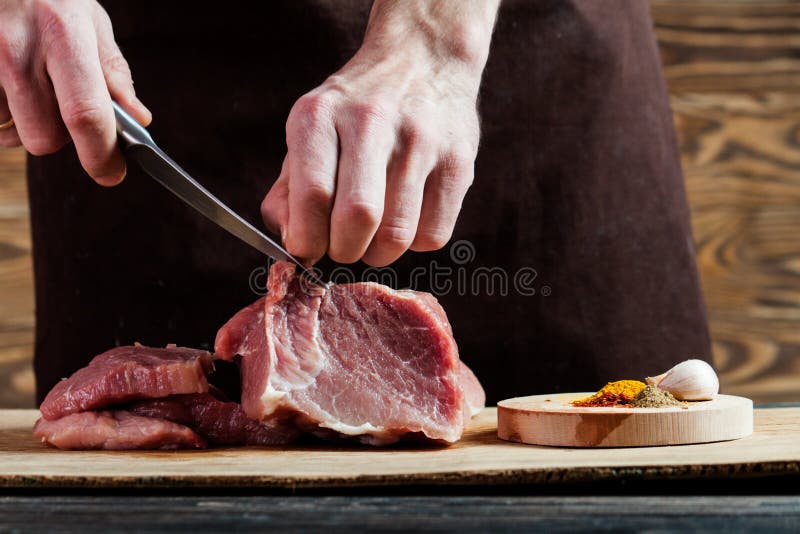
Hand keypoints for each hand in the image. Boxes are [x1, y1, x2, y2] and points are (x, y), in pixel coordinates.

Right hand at [0, 0, 149, 184]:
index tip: (112, 172)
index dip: (100, 155)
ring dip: (29, 124)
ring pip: (13, 134)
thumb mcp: (89, 19)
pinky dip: (4, 113)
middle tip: (66, 107)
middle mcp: (17, 50)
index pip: (84, 115)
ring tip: (33, 86)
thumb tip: (138, 119)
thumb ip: (113, 72)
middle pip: (44, 138)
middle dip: (62, 136)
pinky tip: (10, 85)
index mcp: (62, 35)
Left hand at [262, 0, 498, 265]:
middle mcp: (371, 121)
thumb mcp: (309, 133)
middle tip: (343, 247)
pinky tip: (406, 218)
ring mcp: (421, 141)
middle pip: (358, 217)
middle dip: (344, 251)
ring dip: (379, 253)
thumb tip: (293, 245)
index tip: (308, 249)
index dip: (306, 239)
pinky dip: (414, 243)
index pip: (313, 194)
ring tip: (374, 236)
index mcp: (321, 115)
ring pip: (397, 235)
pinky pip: (433, 235)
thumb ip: (288, 192)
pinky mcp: (458, 161)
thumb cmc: (354, 112)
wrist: (422, 60)